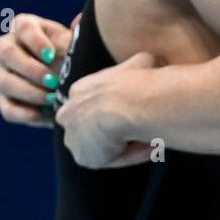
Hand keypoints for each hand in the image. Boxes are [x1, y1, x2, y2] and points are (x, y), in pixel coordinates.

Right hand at [0, 12, 72, 127]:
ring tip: (53, 98)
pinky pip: (7, 109)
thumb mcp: (77, 45)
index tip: (52, 55)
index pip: (22, 26)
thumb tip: (76, 23)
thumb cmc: (75, 56)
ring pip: (5, 82)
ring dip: (30, 92)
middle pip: (6, 53)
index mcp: (25, 27)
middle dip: (30, 69)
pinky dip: (26, 113)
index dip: (35, 41)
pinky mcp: (4, 99)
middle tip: (53, 81)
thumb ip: (76, 36)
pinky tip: (45, 113)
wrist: (75, 85)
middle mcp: (7, 48)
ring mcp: (1, 74)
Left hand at [55, 51, 158, 168]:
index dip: (118, 108)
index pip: (95, 104)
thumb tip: (151, 61)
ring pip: (103, 144)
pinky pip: (110, 159)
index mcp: (79, 91)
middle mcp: (68, 114)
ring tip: (151, 139)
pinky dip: (129, 155)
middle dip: (116, 129)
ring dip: (125, 143)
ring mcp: (73, 138)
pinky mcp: (83, 157)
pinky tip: (147, 147)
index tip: (138, 110)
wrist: (124, 103)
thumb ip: (139, 65)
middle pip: (93, 126)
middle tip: (143, 128)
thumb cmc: (133, 81)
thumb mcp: (140, 62)